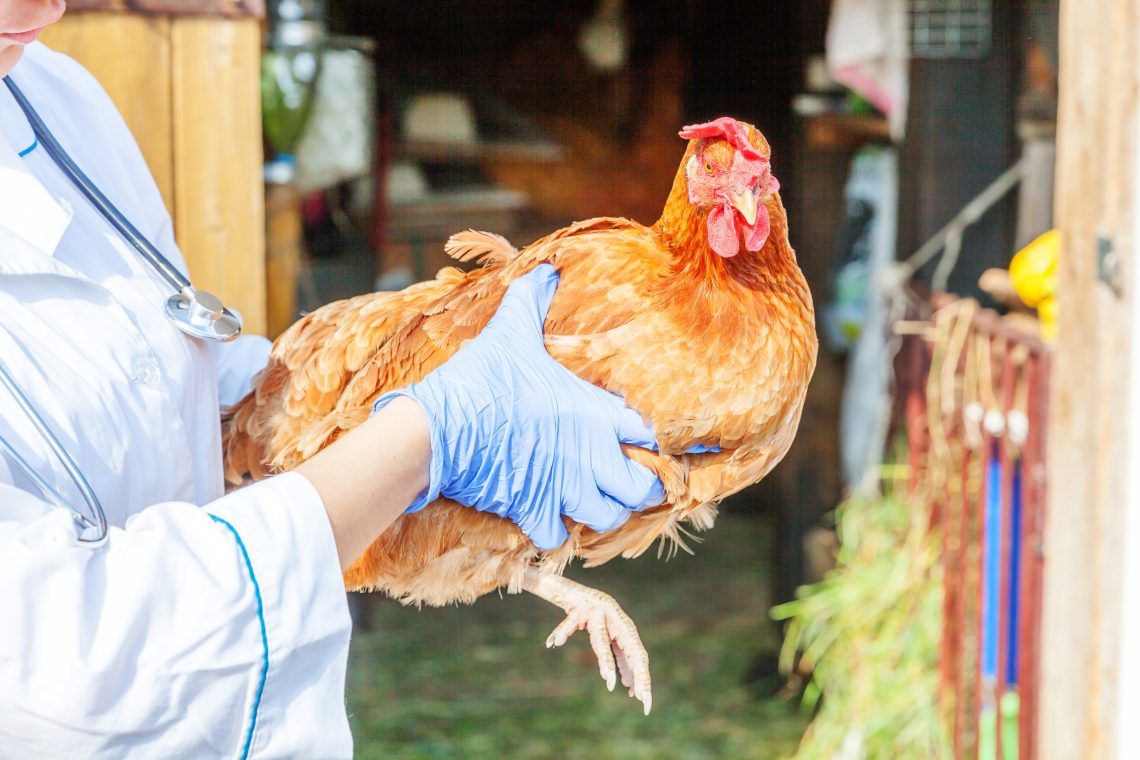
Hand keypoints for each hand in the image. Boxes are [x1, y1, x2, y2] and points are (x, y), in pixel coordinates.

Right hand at [371, 264, 664, 549]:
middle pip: (643, 487)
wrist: (438, 428)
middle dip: (641, 486)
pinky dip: (556, 531)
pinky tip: (549, 514)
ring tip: (594, 498)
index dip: (656, 440)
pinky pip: (559, 537)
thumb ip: (530, 301)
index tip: (656, 443)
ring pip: (608, 518)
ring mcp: (561, 487)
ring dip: (604, 511)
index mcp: (593, 412)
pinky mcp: (531, 509)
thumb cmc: (481, 378)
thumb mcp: (509, 332)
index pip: (650, 433)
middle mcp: (588, 455)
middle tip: (629, 479)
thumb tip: (543, 269)